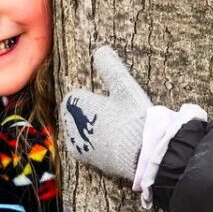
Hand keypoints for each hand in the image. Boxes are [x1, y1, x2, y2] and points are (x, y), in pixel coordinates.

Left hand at [60, 46, 151, 181]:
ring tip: (117, 129)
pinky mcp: (88, 162)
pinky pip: (88, 147)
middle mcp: (70, 125)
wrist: (143, 155)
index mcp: (74, 104)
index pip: (75, 96)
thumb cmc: (134, 118)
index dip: (93, 97)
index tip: (109, 101)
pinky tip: (116, 143)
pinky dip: (98, 144)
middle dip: (91, 113)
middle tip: (115, 115)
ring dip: (93, 129)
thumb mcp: (124, 87)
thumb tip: (101, 49)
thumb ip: (110, 66)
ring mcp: (78, 145)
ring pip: (81, 131)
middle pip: (77, 114)